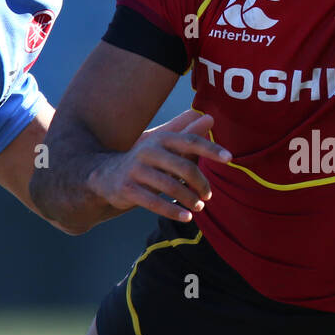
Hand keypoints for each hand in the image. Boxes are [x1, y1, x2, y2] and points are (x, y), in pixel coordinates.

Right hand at [86, 110, 229, 220]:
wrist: (105, 175)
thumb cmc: (143, 159)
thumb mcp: (163, 143)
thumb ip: (186, 132)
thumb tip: (210, 117)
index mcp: (160, 139)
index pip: (190, 141)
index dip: (210, 149)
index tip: (230, 158)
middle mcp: (148, 151)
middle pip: (183, 166)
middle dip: (201, 183)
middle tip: (209, 195)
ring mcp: (136, 170)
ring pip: (170, 186)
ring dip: (190, 199)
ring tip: (199, 206)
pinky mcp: (127, 189)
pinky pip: (154, 202)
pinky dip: (173, 210)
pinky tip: (187, 216)